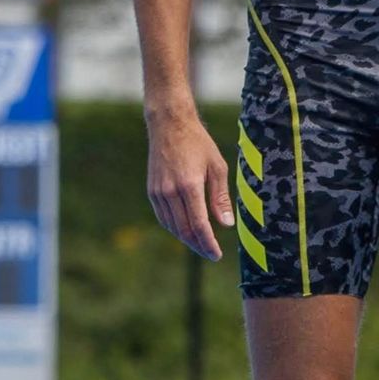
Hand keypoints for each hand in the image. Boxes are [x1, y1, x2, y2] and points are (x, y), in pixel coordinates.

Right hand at [147, 105, 233, 259]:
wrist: (169, 125)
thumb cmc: (197, 143)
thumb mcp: (217, 167)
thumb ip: (220, 197)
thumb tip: (226, 225)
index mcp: (189, 185)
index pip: (198, 224)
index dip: (208, 243)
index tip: (216, 255)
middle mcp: (170, 191)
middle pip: (184, 230)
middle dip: (199, 245)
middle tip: (211, 254)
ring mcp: (158, 192)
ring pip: (172, 226)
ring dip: (187, 239)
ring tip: (201, 244)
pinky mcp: (152, 191)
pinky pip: (163, 217)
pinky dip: (175, 228)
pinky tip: (186, 230)